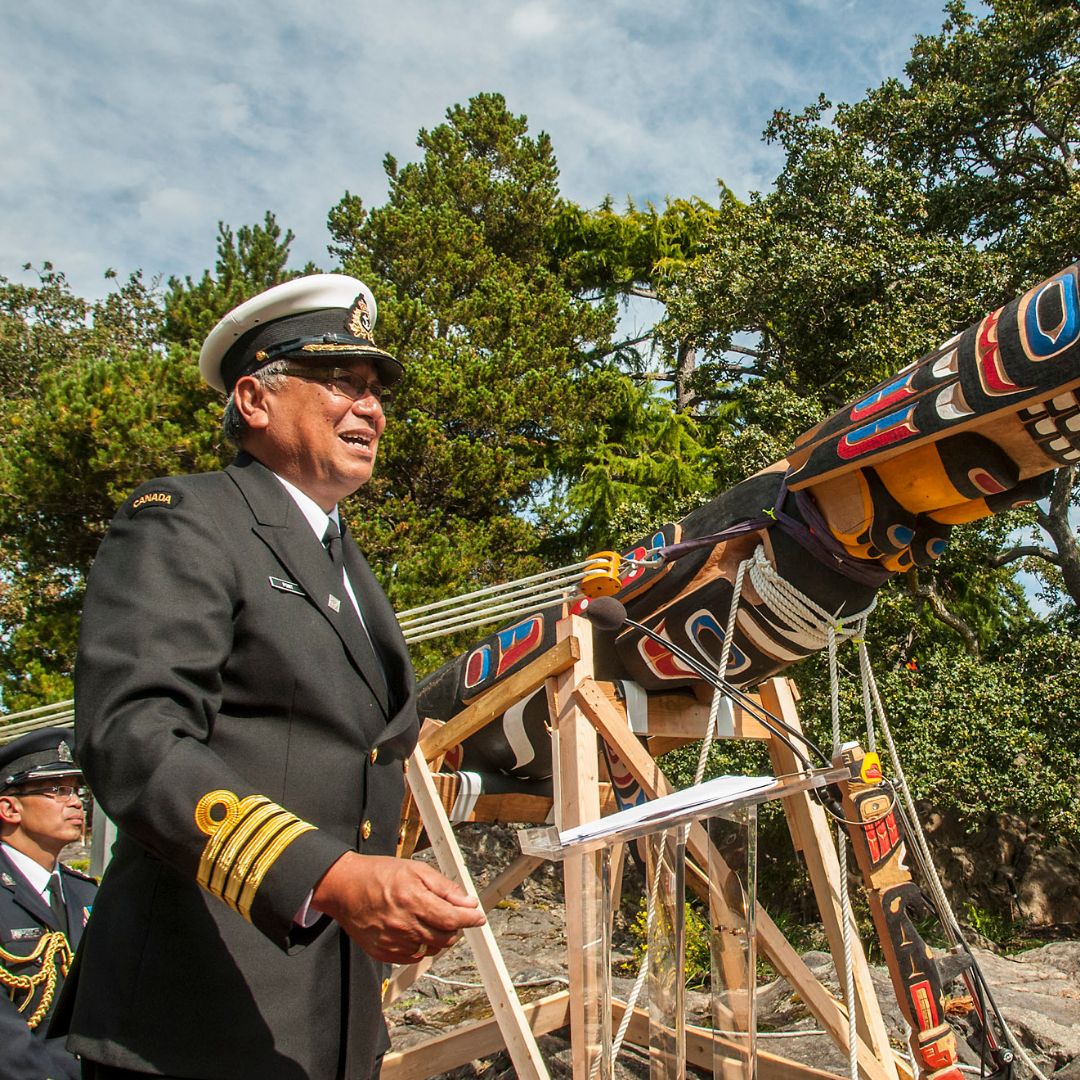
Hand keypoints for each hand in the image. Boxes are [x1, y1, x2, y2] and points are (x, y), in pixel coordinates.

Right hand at [311, 853, 485, 963]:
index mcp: (413, 900)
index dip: (470, 919)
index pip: (452, 919)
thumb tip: (468, 902)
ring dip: (438, 937)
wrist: (345, 888)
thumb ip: (445, 887)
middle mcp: (404, 924)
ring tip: (428, 919)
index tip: (478, 917)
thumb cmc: (379, 874)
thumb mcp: (416, 870)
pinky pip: (414, 957)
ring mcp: (393, 942)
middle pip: (445, 938)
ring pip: (431, 949)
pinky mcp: (384, 953)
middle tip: (449, 913)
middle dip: (454, 926)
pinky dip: (421, 945)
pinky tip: (414, 929)